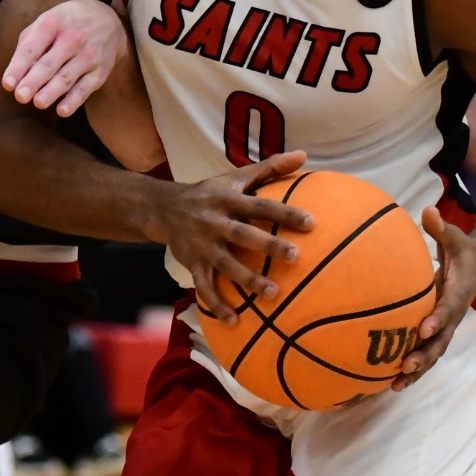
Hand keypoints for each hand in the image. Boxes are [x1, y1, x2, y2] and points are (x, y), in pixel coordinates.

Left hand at [3, 0, 129, 116]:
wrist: (109, 21)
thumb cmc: (66, 25)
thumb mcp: (46, 23)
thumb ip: (27, 45)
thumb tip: (14, 76)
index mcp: (53, 23)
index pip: (32, 48)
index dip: (18, 67)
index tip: (8, 84)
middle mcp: (72, 38)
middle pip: (49, 63)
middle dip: (34, 81)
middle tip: (20, 97)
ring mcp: (89, 55)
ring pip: (67, 77)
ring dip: (52, 91)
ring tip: (38, 103)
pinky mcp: (100, 71)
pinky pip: (86, 88)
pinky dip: (74, 100)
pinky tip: (62, 111)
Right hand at [153, 150, 314, 325]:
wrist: (164, 208)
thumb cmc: (211, 192)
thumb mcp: (235, 176)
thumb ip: (270, 168)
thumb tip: (303, 154)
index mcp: (228, 198)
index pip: (260, 205)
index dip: (285, 213)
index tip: (311, 222)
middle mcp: (214, 221)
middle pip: (243, 234)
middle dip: (268, 246)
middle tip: (295, 256)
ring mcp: (202, 245)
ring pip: (225, 264)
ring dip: (247, 280)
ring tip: (272, 293)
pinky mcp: (192, 264)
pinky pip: (204, 287)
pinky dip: (217, 304)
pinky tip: (234, 321)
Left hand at [397, 207, 475, 391]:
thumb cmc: (463, 250)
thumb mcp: (456, 237)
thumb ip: (442, 228)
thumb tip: (429, 209)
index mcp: (458, 292)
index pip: (449, 307)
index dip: (438, 318)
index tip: (423, 329)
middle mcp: (453, 314)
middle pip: (440, 340)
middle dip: (424, 355)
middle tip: (404, 366)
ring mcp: (446, 326)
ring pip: (433, 353)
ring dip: (417, 370)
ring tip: (396, 385)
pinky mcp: (438, 332)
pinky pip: (426, 352)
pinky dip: (413, 369)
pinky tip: (391, 383)